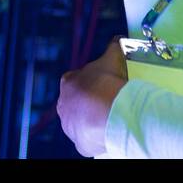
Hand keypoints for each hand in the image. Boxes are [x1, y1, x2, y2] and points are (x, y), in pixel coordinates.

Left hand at [57, 36, 128, 157]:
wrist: (110, 113)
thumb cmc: (107, 83)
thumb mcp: (111, 58)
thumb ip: (113, 48)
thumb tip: (118, 40)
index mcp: (68, 84)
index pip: (74, 81)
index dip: (90, 83)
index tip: (102, 85)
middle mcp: (64, 106)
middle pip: (76, 104)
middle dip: (90, 103)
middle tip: (108, 102)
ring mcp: (70, 126)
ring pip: (81, 123)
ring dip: (93, 120)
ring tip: (111, 117)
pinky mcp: (80, 143)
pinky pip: (89, 140)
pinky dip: (97, 137)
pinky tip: (109, 131)